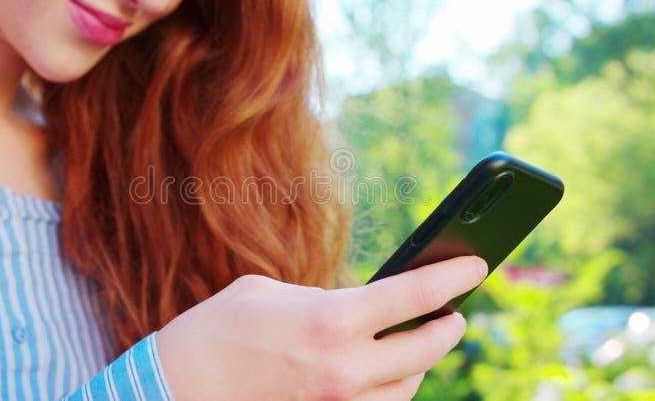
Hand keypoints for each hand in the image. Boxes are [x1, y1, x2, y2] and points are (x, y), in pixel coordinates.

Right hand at [156, 255, 487, 400]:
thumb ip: (325, 298)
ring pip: (407, 388)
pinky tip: (383, 372)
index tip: (476, 266)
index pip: (416, 295)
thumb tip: (357, 306)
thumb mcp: (272, 291)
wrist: (179, 388)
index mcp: (333, 320)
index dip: (453, 277)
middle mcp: (346, 369)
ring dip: (418, 363)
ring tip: (418, 341)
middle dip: (447, 328)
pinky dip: (388, 389)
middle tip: (454, 314)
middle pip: (426, 350)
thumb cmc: (219, 329)